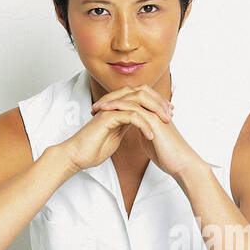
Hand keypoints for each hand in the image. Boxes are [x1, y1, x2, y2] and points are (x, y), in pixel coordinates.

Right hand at [58, 83, 173, 173]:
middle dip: (159, 103)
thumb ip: (126, 126)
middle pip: (142, 94)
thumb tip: (138, 123)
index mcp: (119, 107)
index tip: (169, 113)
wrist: (78, 155)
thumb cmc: (94, 147)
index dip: (157, 103)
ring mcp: (111, 109)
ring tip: (165, 124)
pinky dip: (144, 125)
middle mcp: (115, 105)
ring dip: (155, 112)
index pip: (142, 97)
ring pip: (138, 101)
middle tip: (171, 115)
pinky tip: (151, 135)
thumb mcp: (116, 135)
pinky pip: (131, 116)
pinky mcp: (108, 117)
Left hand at [89, 84, 204, 180]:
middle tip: (96, 105)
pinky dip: (118, 106)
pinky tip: (107, 110)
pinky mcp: (154, 119)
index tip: (101, 110)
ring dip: (112, 100)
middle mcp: (154, 109)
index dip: (116, 102)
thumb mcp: (151, 141)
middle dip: (112, 97)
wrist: (181, 164)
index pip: (133, 100)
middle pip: (131, 93)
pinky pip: (134, 107)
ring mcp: (155, 112)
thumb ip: (144, 132)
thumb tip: (137, 131)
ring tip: (98, 106)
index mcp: (153, 113)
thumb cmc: (168, 156)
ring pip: (131, 97)